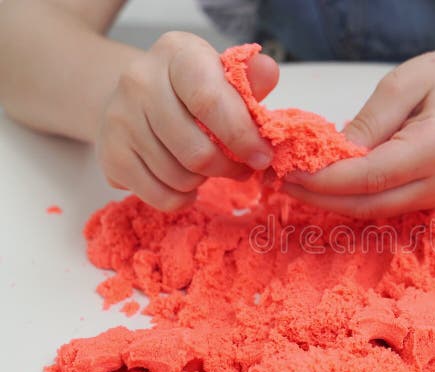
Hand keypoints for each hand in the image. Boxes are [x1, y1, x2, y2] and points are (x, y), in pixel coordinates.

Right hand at [96, 32, 278, 210]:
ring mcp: (119, 118)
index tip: (262, 157)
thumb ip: (249, 78)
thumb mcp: (223, 74)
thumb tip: (268, 70)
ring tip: (211, 168)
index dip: (242, 136)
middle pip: (195, 150)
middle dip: (228, 167)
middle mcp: (140, 81)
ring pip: (179, 177)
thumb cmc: (194, 88)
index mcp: (176, 53)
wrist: (137, 97)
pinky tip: (188, 183)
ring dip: (205, 181)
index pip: (210, 101)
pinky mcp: (109, 154)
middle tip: (242, 168)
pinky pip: (159, 196)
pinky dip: (182, 198)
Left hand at [281, 41, 434, 218]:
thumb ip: (369, 121)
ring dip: (331, 201)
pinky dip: (351, 198)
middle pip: (369, 204)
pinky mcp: (431, 199)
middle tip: (279, 181)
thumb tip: (332, 155)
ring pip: (373, 211)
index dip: (324, 179)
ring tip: (294, 182)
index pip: (370, 175)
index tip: (286, 170)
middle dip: (320, 197)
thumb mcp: (405, 82)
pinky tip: (324, 184)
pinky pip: (383, 205)